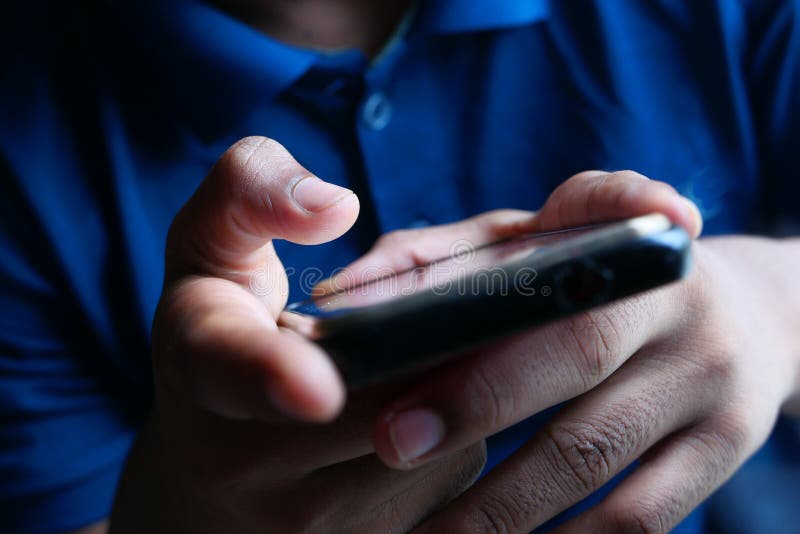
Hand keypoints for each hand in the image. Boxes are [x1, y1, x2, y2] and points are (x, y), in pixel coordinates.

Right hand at [110, 137, 485, 532]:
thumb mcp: (210, 249)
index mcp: (203, 367)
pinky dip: (453, 434)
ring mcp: (307, 525)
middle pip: (381, 403)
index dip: (273, 375)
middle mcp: (244, 466)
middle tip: (444, 310)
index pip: (230, 368)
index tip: (318, 386)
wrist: (210, 470)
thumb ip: (250, 191)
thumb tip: (335, 204)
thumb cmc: (220, 337)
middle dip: (432, 349)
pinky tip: (416, 410)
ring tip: (408, 364)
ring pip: (433, 444)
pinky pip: (448, 478)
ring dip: (448, 389)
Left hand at [343, 171, 797, 532]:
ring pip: (595, 455)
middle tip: (391, 446)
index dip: (486, 311)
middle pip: (573, 355)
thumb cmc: (598, 281)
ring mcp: (713, 384)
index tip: (400, 392)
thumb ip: (439, 258)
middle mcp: (681, 307)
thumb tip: (337, 299)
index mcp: (625, 242)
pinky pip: (642, 518)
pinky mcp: (725, 449)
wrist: (740, 316)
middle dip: (477, 403)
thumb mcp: (537, 245)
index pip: (556, 270)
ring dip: (502, 507)